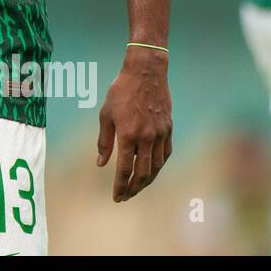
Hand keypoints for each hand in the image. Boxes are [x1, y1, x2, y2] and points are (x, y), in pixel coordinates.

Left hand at [96, 47, 172, 201]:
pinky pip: (166, 154)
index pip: (125, 169)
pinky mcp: (168, 129)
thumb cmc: (121, 92)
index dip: (120, 186)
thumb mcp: (105, 115)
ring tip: (137, 188)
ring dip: (146, 181)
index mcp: (128, 135)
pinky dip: (158, 166)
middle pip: (142, 173)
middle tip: (125, 197)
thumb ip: (104, 141)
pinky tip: (152, 171)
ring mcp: (160, 134)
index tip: (116, 196)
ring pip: (156, 167)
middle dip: (133, 189)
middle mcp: (146, 138)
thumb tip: (101, 163)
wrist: (146, 73)